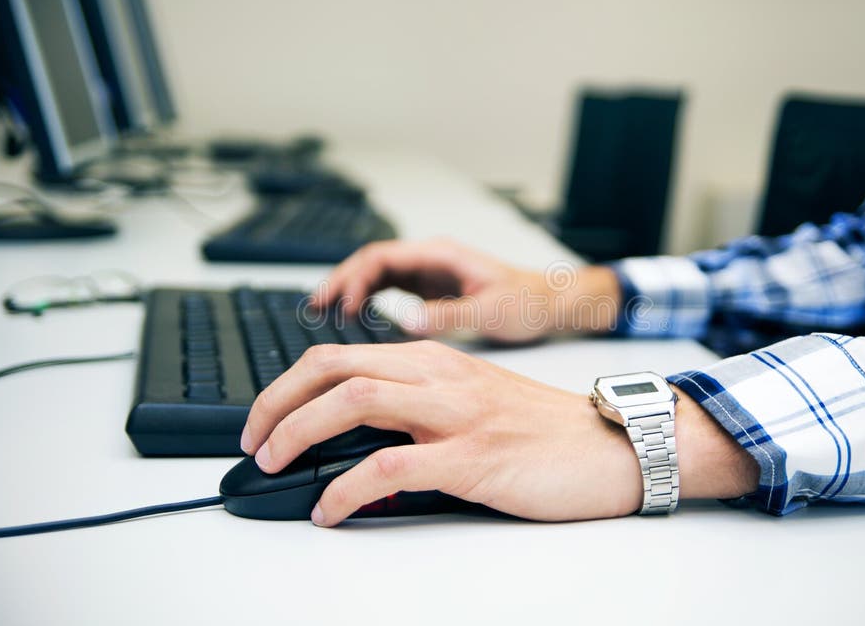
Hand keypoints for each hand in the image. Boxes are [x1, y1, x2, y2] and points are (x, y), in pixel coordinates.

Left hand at [239, 341, 758, 526]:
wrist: (612, 445)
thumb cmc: (542, 428)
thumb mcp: (471, 400)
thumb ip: (416, 407)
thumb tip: (353, 442)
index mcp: (435, 359)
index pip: (341, 354)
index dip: (288, 383)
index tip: (264, 417)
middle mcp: (440, 376)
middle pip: (335, 368)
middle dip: (277, 401)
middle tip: (253, 440)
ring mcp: (457, 414)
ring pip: (355, 402)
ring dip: (298, 432)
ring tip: (273, 463)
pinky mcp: (474, 458)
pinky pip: (391, 466)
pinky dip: (347, 488)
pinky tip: (331, 509)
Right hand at [313, 238, 621, 342]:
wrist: (553, 304)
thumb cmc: (529, 301)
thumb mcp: (490, 310)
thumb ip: (448, 316)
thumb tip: (407, 322)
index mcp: (441, 256)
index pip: (381, 258)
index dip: (353, 279)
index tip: (339, 306)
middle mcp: (430, 260)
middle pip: (370, 264)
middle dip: (339, 283)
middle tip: (314, 309)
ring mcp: (428, 275)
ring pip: (375, 276)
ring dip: (348, 292)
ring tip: (321, 314)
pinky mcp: (430, 292)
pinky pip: (388, 291)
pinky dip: (365, 303)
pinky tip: (351, 321)